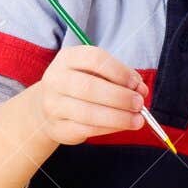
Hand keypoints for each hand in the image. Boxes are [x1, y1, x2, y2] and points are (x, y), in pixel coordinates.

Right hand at [32, 45, 149, 146]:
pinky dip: (110, 128)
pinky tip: (122, 126)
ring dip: (118, 117)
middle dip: (120, 97)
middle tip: (139, 103)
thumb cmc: (80, 85)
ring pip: (88, 112)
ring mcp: (53, 104)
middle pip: (89, 87)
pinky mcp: (58, 127)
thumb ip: (119, 78)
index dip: (119, 71)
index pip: (95, 59)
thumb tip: (140, 90)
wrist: (47, 106)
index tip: (136, 83)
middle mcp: (56, 79)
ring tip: (138, 120)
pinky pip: (87, 129)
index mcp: (67, 58)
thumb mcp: (96, 73)